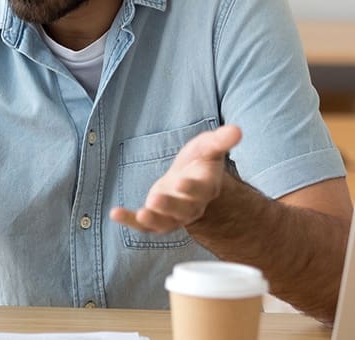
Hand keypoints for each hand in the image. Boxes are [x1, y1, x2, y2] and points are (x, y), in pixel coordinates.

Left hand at [109, 125, 242, 233]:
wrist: (190, 180)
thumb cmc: (200, 161)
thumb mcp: (209, 147)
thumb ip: (221, 140)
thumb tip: (238, 130)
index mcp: (205, 187)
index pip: (200, 190)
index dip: (192, 187)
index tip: (182, 182)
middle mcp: (191, 205)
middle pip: (182, 209)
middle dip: (170, 205)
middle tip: (156, 200)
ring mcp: (174, 215)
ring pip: (165, 221)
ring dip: (152, 219)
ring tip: (140, 215)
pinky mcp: (157, 218)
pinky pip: (144, 224)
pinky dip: (130, 220)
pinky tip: (115, 213)